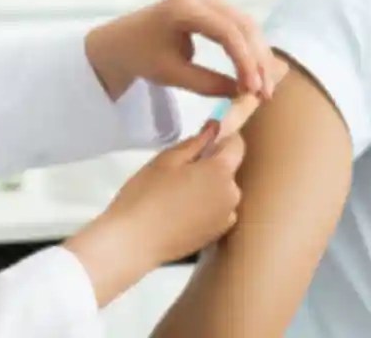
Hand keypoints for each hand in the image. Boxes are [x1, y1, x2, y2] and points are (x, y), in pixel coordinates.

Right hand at [64, 121, 248, 306]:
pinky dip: (205, 207)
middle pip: (228, 170)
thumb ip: (196, 142)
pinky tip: (181, 212)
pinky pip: (217, 211)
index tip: (203, 139)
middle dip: (210, 165)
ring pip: (222, 192)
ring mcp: (226, 218)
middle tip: (178, 170)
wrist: (134, 242)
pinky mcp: (216, 236)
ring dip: (208, 187)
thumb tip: (215, 128)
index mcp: (221, 171)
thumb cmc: (146, 194)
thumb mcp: (166, 160)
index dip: (222, 137)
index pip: (236, 145)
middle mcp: (232, 194)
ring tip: (176, 194)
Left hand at [85, 0, 288, 99]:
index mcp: (183, 6)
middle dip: (258, 60)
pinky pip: (238, 25)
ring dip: (258, 56)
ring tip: (264, 87)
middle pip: (243, 25)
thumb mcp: (171, 74)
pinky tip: (256, 72)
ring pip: (246, 25)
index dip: (245, 61)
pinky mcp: (211, 4)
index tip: (253, 90)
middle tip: (265, 93)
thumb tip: (244, 95)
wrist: (120, 42)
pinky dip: (249, 49)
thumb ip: (208, 84)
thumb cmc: (140, 56)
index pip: (227, 32)